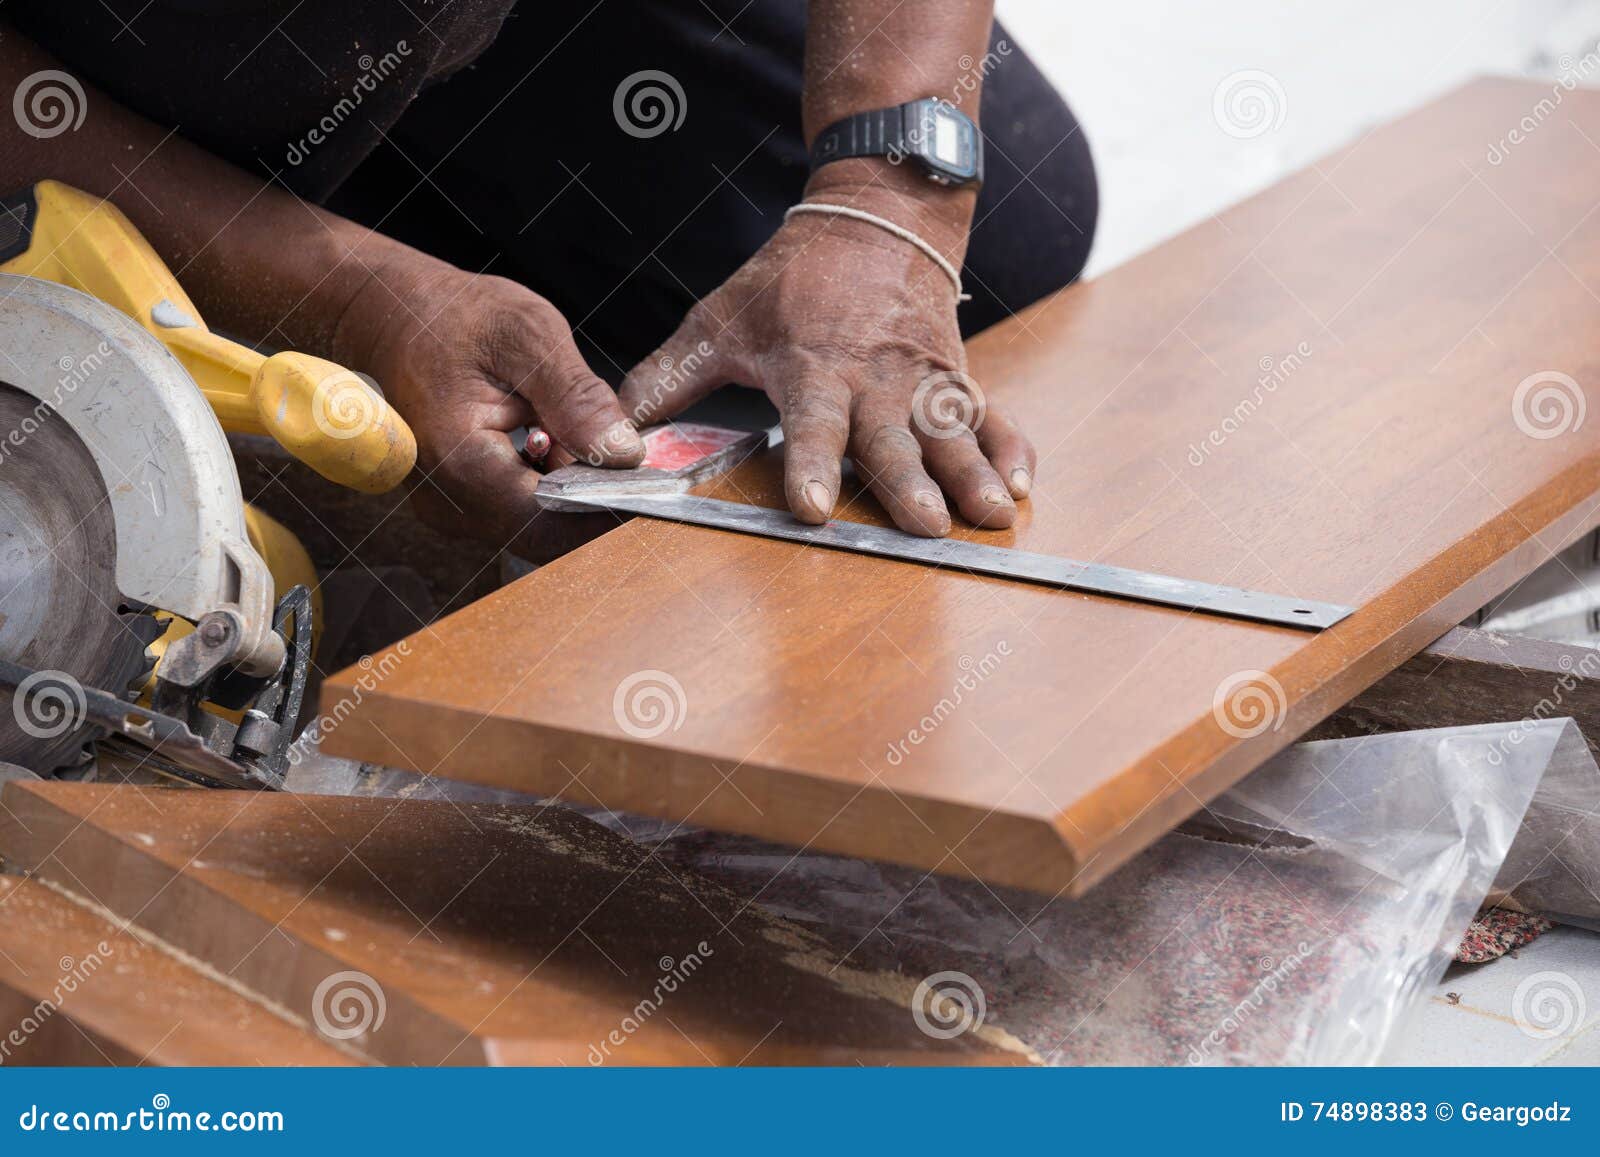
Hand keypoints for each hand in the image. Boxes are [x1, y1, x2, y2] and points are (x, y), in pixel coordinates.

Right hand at [335, 255, 643, 559]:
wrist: (385, 314)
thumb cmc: (446, 316)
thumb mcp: (525, 335)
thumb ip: (577, 397)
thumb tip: (626, 453)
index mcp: (461, 463)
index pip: (553, 521)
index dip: (608, 506)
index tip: (649, 478)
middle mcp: (449, 502)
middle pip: (548, 532)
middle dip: (594, 496)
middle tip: (619, 445)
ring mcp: (450, 508)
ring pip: (538, 525)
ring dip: (572, 487)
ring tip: (571, 428)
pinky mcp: (459, 503)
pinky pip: (520, 512)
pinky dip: (550, 481)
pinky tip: (550, 438)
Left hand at [616, 185, 1033, 536]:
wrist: (876, 214)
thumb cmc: (790, 279)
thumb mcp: (720, 320)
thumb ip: (667, 380)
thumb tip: (611, 435)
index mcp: (814, 367)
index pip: (811, 423)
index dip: (809, 464)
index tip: (809, 505)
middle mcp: (874, 377)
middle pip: (893, 437)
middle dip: (910, 483)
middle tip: (926, 526)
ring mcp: (922, 377)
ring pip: (951, 431)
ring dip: (971, 474)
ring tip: (990, 515)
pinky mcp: (956, 376)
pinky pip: (992, 413)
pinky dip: (1011, 446)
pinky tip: (1022, 485)